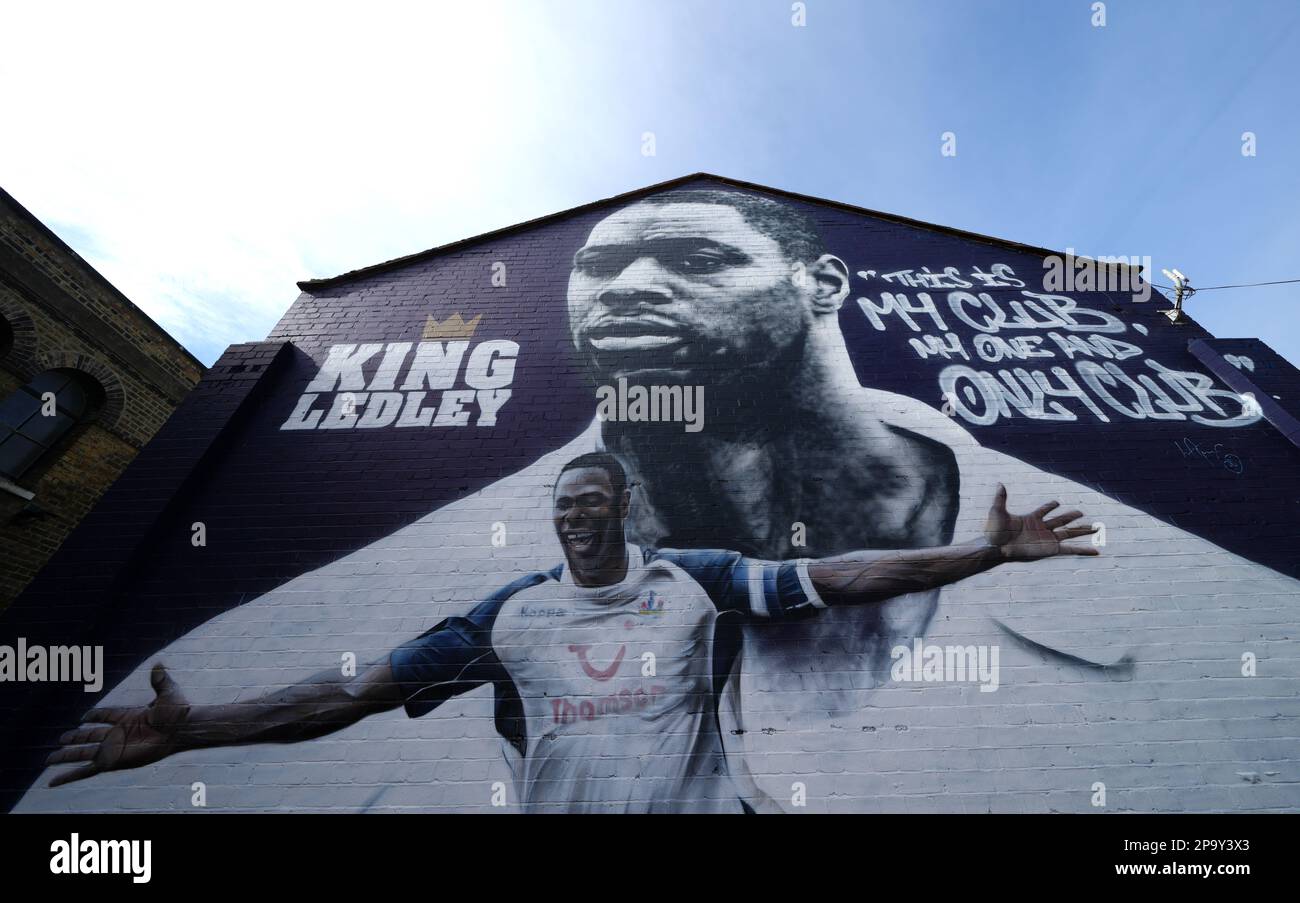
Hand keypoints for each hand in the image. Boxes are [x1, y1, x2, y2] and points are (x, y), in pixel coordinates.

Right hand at [46, 663, 190, 786]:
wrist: (180, 730)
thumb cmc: (177, 712)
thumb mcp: (167, 692)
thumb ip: (160, 680)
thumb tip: (159, 664)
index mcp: (127, 717)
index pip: (106, 716)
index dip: (94, 716)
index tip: (84, 717)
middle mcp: (117, 733)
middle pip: (88, 735)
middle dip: (74, 738)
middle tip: (60, 738)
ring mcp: (112, 748)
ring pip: (82, 752)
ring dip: (65, 756)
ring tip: (48, 759)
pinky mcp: (110, 762)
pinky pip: (85, 771)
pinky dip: (68, 776)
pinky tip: (53, 781)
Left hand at [984, 484, 1099, 561]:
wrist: (996, 548)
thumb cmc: (994, 531)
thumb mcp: (997, 512)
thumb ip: (1000, 498)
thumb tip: (999, 483)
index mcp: (1031, 519)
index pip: (1044, 510)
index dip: (1050, 506)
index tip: (1056, 503)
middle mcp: (1042, 528)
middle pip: (1060, 520)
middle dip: (1070, 516)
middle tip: (1081, 512)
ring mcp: (1048, 539)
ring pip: (1069, 532)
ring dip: (1081, 530)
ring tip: (1095, 527)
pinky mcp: (1051, 549)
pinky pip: (1070, 550)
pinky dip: (1083, 550)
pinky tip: (1095, 552)